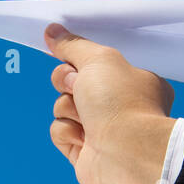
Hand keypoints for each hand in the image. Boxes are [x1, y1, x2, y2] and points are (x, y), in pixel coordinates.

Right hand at [45, 23, 177, 183]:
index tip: (71, 59)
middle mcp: (118, 105)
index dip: (78, 61)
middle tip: (79, 88)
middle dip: (68, 83)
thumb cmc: (122, 103)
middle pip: (71, 82)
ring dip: (68, 108)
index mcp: (132, 80)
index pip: (94, 63)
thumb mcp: (98, 59)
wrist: (124, 152)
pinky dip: (67, 132)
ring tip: (87, 120)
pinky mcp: (83, 152)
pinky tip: (84, 139)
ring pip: (62, 106)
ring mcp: (100, 129)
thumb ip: (73, 45)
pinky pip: (59, 131)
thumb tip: (52, 31)